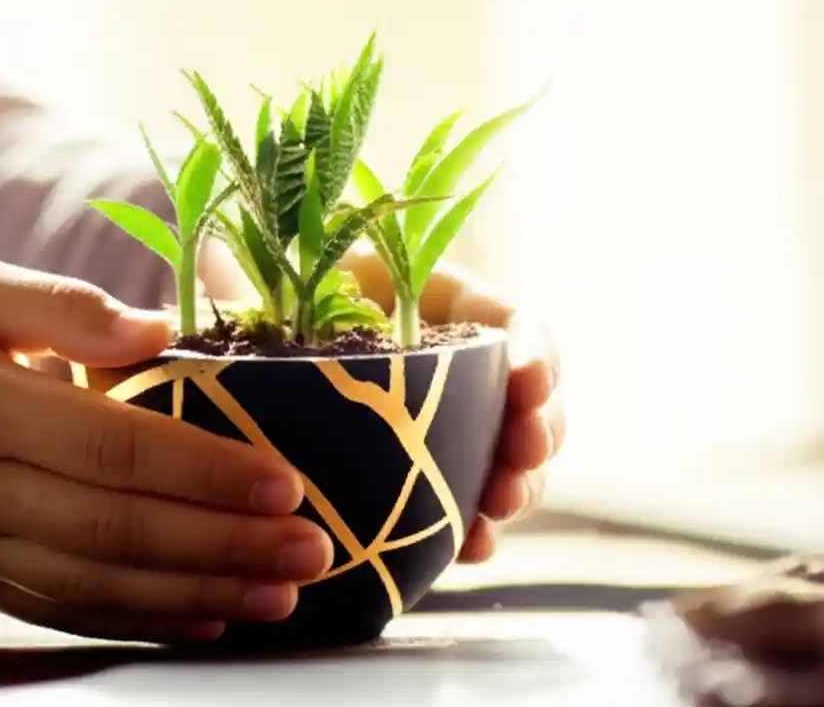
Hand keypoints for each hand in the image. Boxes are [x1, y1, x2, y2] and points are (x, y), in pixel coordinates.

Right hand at [0, 259, 332, 642]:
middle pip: (117, 530)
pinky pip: (70, 612)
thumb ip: (66, 305)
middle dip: (224, 546)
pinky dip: (146, 621)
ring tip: (282, 594)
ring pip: (101, 586)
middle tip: (312, 551)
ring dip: (201, 595)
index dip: (204, 470)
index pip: (111, 448)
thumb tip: (163, 328)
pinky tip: (212, 620)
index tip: (285, 483)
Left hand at [340, 249, 564, 563]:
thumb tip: (330, 314)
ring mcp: (465, 433)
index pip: (520, 331)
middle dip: (538, 430)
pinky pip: (472, 512)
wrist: (285, 348)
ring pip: (516, 465)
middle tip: (526, 451)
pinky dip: (476, 532)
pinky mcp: (441, 482)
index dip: (535, 356)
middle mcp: (476, 377)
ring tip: (502, 502)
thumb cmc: (309, 296)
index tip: (531, 381)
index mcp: (461, 312)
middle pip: (534, 406)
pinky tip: (470, 545)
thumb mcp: (327, 277)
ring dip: (520, 485)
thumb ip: (341, 291)